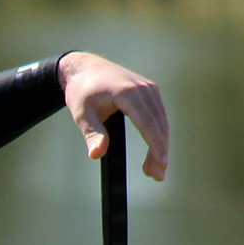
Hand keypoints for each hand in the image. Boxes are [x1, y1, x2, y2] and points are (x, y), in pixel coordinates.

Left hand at [58, 52, 169, 180]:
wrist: (84, 68)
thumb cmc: (82, 91)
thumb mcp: (81, 114)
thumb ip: (92, 133)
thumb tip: (96, 155)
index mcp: (127, 93)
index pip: (147, 122)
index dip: (155, 144)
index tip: (161, 163)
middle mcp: (144, 89)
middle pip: (158, 125)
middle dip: (160, 151)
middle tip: (157, 176)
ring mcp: (150, 89)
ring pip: (162, 122)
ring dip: (160, 146)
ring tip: (153, 171)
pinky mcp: (151, 92)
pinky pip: (159, 117)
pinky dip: (158, 135)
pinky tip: (153, 153)